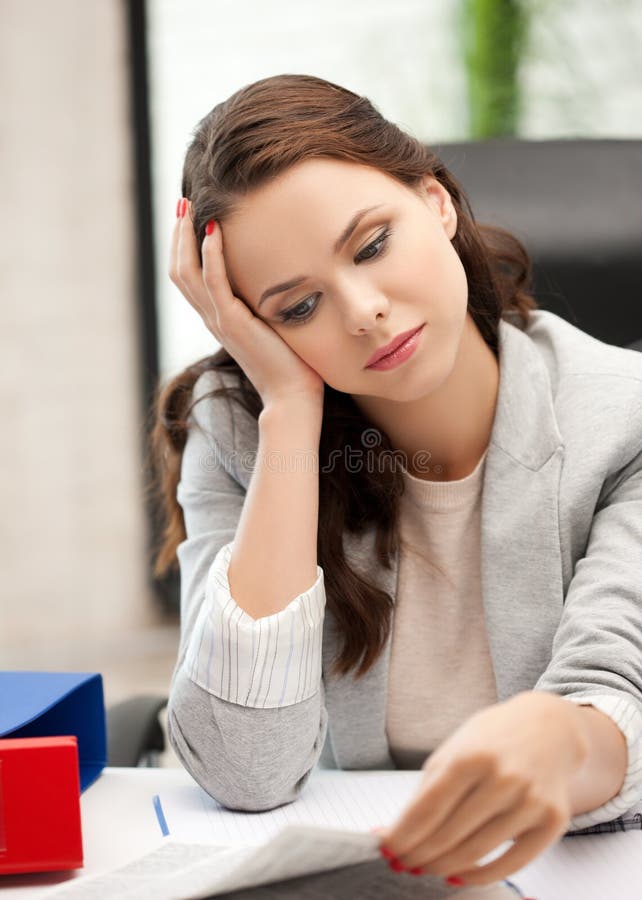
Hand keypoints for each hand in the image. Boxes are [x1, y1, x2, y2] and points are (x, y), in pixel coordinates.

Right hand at [169, 200, 325, 409]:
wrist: (292, 398)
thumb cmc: (292, 366)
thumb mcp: (274, 327)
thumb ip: (267, 307)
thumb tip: (281, 283)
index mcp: (220, 319)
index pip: (190, 277)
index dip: (185, 247)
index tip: (191, 217)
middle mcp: (212, 318)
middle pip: (178, 271)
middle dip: (178, 235)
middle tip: (182, 203)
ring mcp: (219, 321)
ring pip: (186, 273)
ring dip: (185, 237)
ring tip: (189, 207)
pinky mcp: (232, 323)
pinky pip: (213, 282)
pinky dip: (210, 254)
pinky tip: (213, 230)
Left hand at [377, 691, 588, 886]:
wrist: (549, 728)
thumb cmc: (492, 740)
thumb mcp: (454, 750)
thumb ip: (427, 792)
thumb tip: (393, 833)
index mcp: (471, 755)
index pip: (428, 808)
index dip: (403, 836)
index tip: (387, 850)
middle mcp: (502, 778)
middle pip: (449, 834)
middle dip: (419, 854)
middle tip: (403, 862)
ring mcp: (530, 801)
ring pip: (476, 852)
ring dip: (443, 867)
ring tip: (426, 869)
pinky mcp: (553, 821)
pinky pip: (511, 864)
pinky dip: (479, 877)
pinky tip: (458, 876)